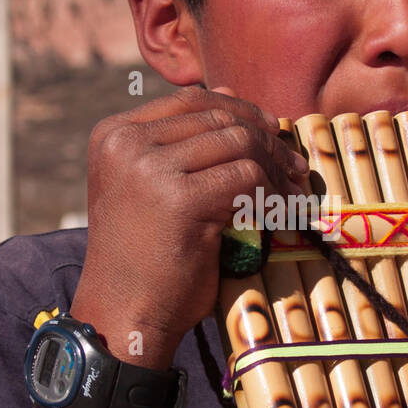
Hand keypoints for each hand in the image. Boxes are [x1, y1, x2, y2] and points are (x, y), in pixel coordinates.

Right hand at [70, 84, 310, 358]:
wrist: (123, 314)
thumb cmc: (143, 256)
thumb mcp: (150, 186)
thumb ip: (183, 143)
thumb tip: (236, 93)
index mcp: (113, 134)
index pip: (190, 100)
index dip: (239, 110)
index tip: (271, 133)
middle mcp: (125, 143)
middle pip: (217, 118)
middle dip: (265, 139)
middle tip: (294, 166)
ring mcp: (149, 169)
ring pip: (238, 144)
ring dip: (274, 167)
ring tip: (291, 190)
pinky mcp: (179, 199)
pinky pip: (246, 178)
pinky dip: (273, 194)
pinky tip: (283, 212)